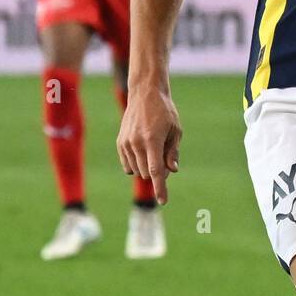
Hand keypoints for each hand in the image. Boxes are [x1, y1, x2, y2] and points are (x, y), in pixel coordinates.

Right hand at [117, 84, 181, 204]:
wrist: (144, 94)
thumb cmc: (165, 112)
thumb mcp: (176, 131)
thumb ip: (173, 152)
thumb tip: (172, 171)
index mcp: (152, 140)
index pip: (155, 171)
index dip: (160, 188)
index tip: (163, 201)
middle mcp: (136, 143)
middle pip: (147, 173)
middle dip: (158, 173)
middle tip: (165, 158)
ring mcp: (126, 143)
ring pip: (137, 171)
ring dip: (147, 168)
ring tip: (154, 149)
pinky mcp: (120, 143)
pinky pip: (128, 166)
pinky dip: (137, 165)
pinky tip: (143, 153)